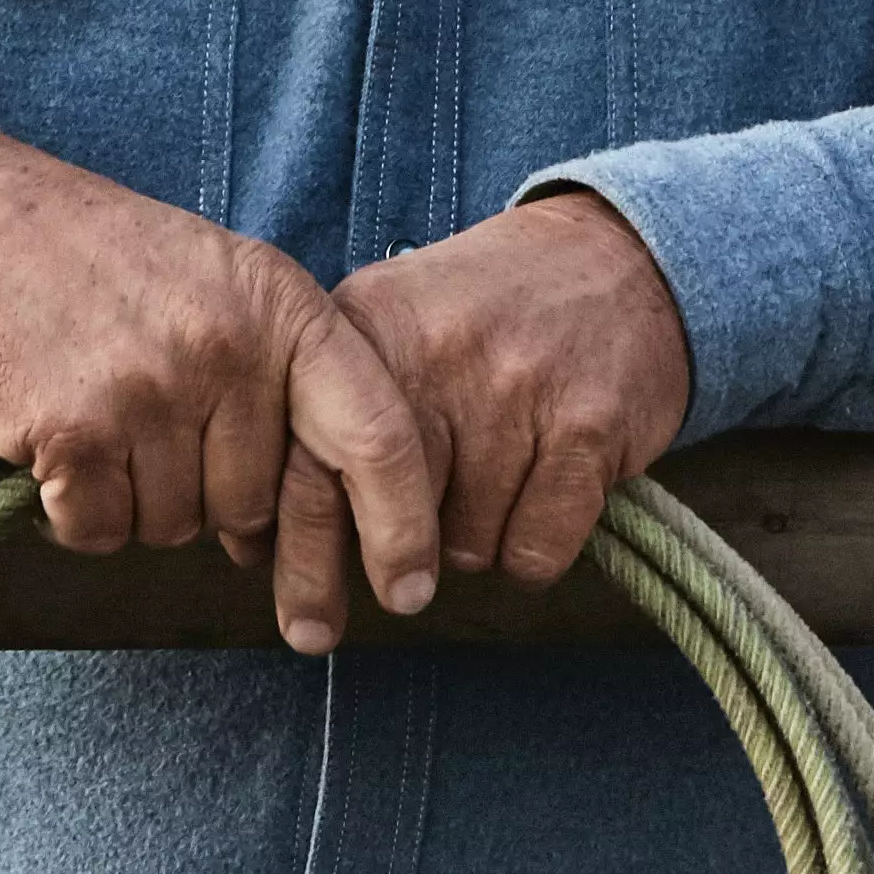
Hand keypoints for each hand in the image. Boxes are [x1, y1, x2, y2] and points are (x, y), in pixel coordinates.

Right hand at [0, 122, 442, 650]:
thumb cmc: (98, 265)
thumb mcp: (220, 286)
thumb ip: (281, 382)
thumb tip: (308, 530)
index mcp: (282, 305)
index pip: (379, 435)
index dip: (402, 527)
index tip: (411, 593)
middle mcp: (227, 346)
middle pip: (258, 508)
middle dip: (208, 497)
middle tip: (150, 424)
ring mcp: (150, 389)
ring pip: (177, 529)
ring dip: (135, 500)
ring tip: (99, 411)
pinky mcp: (73, 431)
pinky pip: (101, 532)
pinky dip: (73, 511)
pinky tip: (55, 441)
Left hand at [299, 188, 693, 607]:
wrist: (612, 259)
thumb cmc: (485, 314)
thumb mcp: (389, 326)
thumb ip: (323, 416)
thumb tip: (262, 540)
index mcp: (364, 331)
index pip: (304, 473)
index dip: (303, 557)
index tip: (306, 614)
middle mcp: (431, 357)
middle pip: (386, 524)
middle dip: (395, 562)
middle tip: (407, 578)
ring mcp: (514, 389)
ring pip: (465, 548)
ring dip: (477, 539)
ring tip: (497, 476)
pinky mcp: (586, 426)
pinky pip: (534, 550)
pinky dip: (535, 547)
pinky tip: (543, 491)